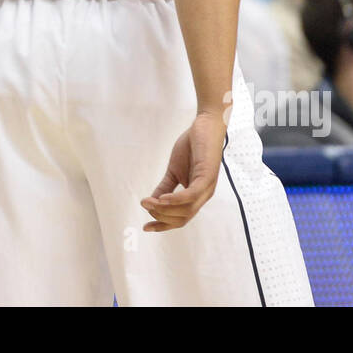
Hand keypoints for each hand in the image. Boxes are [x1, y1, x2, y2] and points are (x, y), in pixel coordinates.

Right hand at [141, 109, 226, 231]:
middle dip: (161, 216)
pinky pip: (191, 195)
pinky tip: (162, 198)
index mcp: (196, 196)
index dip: (163, 225)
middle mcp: (204, 196)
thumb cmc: (192, 147)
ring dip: (164, 208)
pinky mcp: (207, 176)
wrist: (205, 126)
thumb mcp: (174, 170)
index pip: (180, 219)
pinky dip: (176, 200)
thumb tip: (151, 202)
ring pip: (186, 209)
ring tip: (148, 202)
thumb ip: (165, 187)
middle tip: (145, 205)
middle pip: (182, 218)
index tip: (145, 227)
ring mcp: (207, 187)